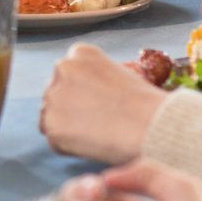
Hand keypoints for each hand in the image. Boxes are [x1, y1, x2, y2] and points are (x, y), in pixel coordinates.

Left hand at [40, 45, 165, 162]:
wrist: (151, 125)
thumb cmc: (146, 106)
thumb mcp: (120, 75)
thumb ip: (94, 80)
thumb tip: (83, 98)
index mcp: (79, 53)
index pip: (68, 76)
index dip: (84, 96)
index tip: (102, 106)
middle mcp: (61, 68)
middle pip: (56, 95)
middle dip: (71, 111)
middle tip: (99, 124)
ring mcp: (53, 95)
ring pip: (52, 117)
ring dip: (69, 129)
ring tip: (100, 134)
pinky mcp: (50, 124)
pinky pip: (56, 141)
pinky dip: (70, 148)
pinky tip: (94, 144)